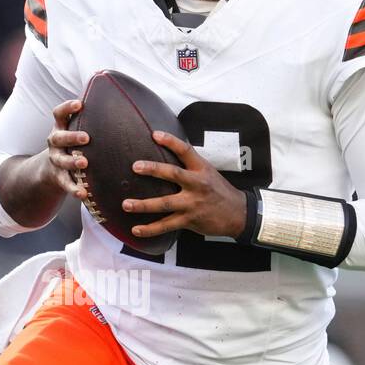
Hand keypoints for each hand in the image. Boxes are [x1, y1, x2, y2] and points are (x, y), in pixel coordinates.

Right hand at [42, 99, 88, 199]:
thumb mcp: (75, 129)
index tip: (79, 104)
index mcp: (60, 127)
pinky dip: (74, 189)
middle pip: (59, 137)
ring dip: (72, 162)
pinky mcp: (59, 178)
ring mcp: (56, 160)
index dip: (67, 108)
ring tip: (84, 164)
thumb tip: (120, 99)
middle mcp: (55, 143)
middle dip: (72, 137)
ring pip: (61, 161)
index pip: (59, 114)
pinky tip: (83, 194)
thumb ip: (91, 118)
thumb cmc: (73, 144)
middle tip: (86, 138)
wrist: (51, 169)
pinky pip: (65, 184)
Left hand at [124, 131, 246, 240]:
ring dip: (143, 205)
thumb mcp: (209, 173)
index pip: (185, 151)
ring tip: (126, 204)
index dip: (171, 141)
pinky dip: (150, 229)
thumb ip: (190, 166)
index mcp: (201, 169)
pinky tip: (136, 230)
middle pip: (173, 174)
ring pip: (165, 203)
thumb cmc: (220, 191)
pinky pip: (166, 225)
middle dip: (153, 170)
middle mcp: (197, 184)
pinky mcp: (189, 220)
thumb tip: (170, 153)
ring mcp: (192, 203)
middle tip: (135, 167)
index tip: (154, 134)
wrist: (238, 214)